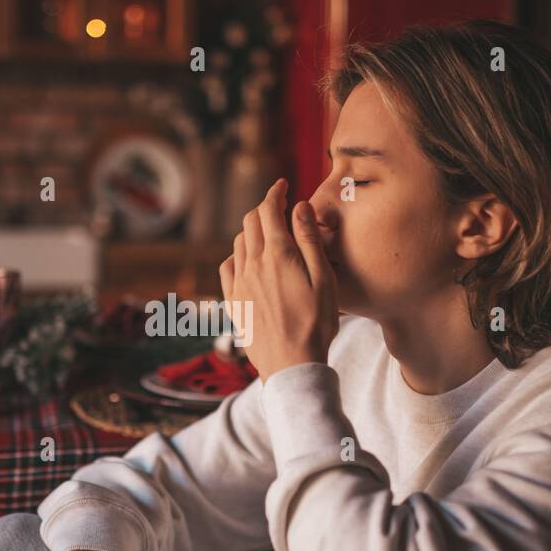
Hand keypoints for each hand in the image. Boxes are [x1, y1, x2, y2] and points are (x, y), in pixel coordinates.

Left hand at [219, 178, 339, 377]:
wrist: (292, 365)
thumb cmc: (316, 324)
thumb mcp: (324, 279)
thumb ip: (310, 240)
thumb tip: (300, 206)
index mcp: (278, 255)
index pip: (269, 210)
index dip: (274, 192)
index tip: (282, 184)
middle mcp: (253, 264)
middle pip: (250, 222)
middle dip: (263, 208)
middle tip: (278, 207)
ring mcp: (240, 283)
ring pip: (237, 243)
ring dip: (251, 231)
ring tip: (267, 233)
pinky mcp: (233, 302)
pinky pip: (226, 268)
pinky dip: (236, 255)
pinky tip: (246, 261)